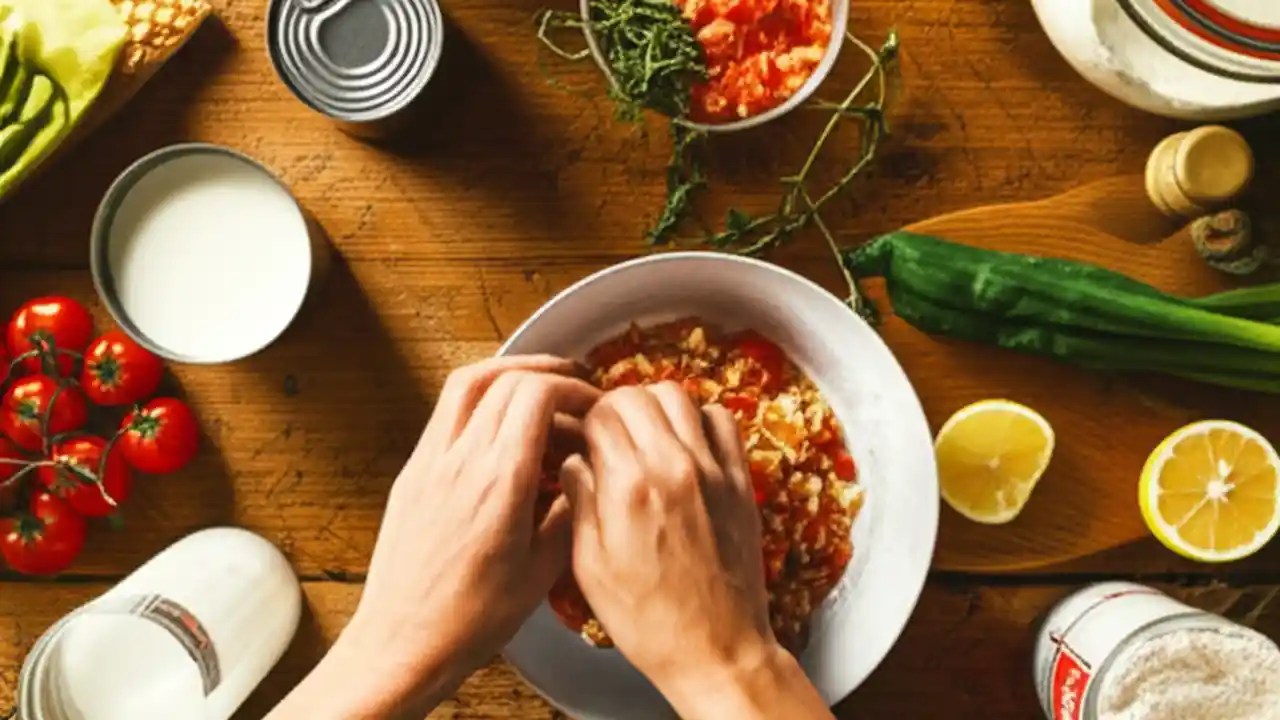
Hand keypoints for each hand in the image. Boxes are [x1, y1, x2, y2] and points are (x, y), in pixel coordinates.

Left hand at [269, 356, 599, 719]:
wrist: (403, 642)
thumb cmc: (471, 619)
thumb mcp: (541, 572)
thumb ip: (569, 515)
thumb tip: (585, 478)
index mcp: (498, 483)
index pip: (536, 396)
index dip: (572, 389)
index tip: (593, 406)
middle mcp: (459, 461)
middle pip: (503, 380)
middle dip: (547, 374)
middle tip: (575, 387)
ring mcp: (429, 462)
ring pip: (466, 384)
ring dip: (507, 372)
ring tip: (538, 382)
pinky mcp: (412, 472)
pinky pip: (445, 412)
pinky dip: (479, 398)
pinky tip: (500, 419)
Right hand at [563, 382, 831, 719]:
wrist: (715, 649)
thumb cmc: (646, 619)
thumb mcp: (590, 568)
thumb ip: (580, 503)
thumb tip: (573, 462)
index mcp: (628, 487)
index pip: (600, 415)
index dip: (583, 422)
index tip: (581, 438)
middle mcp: (672, 466)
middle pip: (637, 396)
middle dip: (614, 407)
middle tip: (608, 433)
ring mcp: (712, 470)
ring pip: (679, 396)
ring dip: (654, 405)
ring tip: (644, 432)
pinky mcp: (740, 481)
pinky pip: (722, 420)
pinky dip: (699, 417)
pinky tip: (685, 441)